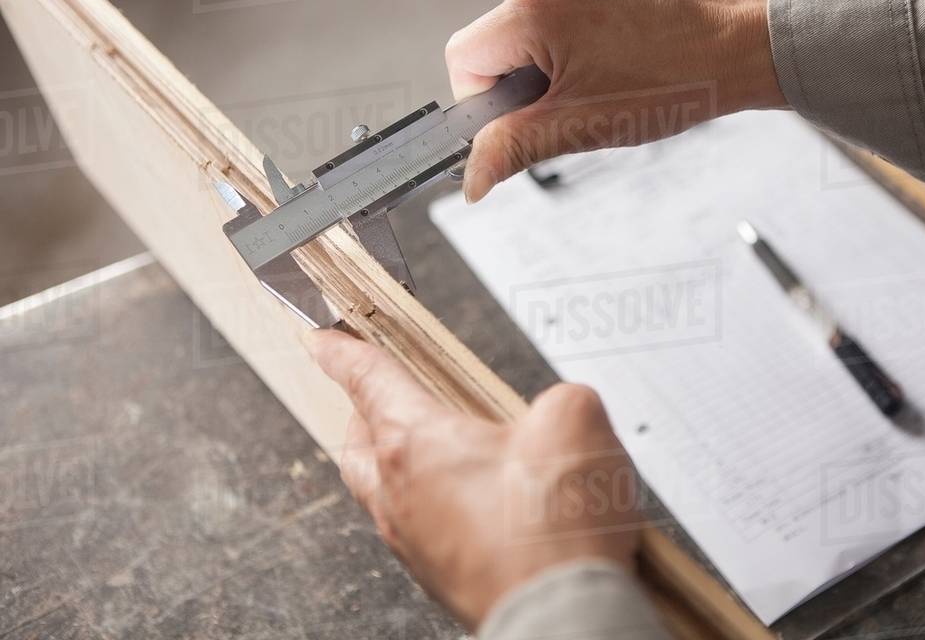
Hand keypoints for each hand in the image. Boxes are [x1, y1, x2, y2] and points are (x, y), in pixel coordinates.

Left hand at [303, 329, 643, 629]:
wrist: (564, 614)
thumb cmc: (555, 530)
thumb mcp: (575, 420)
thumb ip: (561, 398)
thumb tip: (559, 412)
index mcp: (416, 441)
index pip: (367, 379)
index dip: (342, 351)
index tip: (321, 340)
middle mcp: (399, 494)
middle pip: (358, 442)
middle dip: (364, 413)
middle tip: (378, 397)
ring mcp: (414, 542)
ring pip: (383, 490)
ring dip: (399, 463)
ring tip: (438, 450)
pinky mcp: (440, 577)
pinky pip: (419, 529)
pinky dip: (435, 505)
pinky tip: (478, 503)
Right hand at [446, 0, 785, 202]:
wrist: (740, 46)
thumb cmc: (678, 80)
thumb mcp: (583, 126)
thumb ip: (514, 149)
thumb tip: (473, 178)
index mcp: (537, 8)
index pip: (463, 58)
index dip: (483, 102)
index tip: (520, 120)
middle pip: (492, 42)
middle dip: (520, 83)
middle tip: (572, 101)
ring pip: (521, 25)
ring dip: (544, 61)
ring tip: (598, 76)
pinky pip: (551, 5)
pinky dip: (566, 36)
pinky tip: (606, 54)